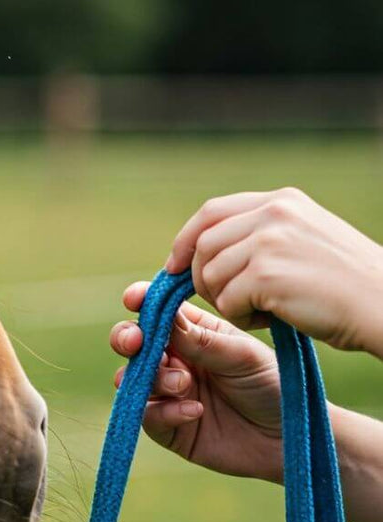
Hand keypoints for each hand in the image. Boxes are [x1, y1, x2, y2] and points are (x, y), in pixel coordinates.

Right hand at [111, 282, 284, 481]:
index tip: (134, 299)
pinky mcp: (168, 427)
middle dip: (127, 337)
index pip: (160, 311)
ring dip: (153, 377)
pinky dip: (165, 412)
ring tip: (182, 384)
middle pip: (134, 341)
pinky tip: (195, 411)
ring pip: (132, 378)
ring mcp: (168, 393)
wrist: (288, 439)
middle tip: (136, 342)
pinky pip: (147, 415)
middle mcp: (176, 359)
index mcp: (194, 333)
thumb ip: (202, 340)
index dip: (143, 301)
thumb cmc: (271, 387)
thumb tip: (165, 318)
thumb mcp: (242, 356)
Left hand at [166, 188, 382, 354]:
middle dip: (201, 278)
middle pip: (203, 245)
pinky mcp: (266, 274)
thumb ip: (263, 233)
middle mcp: (273, 214)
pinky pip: (227, 301)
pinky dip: (243, 318)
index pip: (211, 212)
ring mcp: (269, 241)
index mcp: (281, 201)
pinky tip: (272, 319)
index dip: (186, 240)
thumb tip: (205, 249)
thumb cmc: (347, 283)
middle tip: (227, 301)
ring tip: (262, 310)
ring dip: (227, 301)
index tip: (174, 265)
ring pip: (210, 275)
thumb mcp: (305, 238)